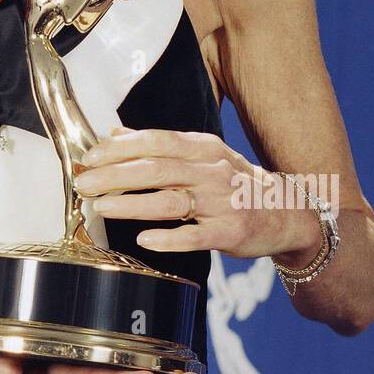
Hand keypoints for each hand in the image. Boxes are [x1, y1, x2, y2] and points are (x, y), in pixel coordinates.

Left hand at [73, 126, 324, 263]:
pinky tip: (144, 240)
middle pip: (157, 169)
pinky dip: (170, 238)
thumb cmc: (236, 183)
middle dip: (116, 176)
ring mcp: (223, 202)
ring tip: (101, 208)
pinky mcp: (231, 232)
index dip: (120, 148)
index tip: (90, 156)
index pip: (156, 140)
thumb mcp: (204, 155)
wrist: (288, 212)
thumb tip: (115, 133)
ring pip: (171, 200)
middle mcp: (212, 170)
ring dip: (132, 204)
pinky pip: (197, 235)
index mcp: (203, 148)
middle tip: (85, 184)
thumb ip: (161, 145)